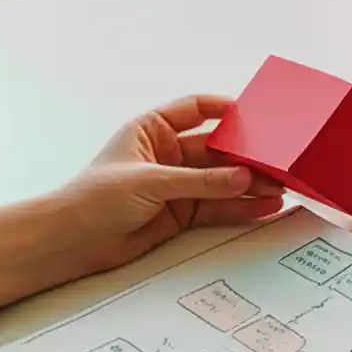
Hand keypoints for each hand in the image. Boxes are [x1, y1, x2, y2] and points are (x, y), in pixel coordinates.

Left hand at [60, 94, 283, 270]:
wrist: (72, 242)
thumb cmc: (94, 198)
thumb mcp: (150, 181)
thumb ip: (200, 181)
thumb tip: (242, 177)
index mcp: (152, 130)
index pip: (195, 109)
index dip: (224, 109)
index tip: (255, 114)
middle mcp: (168, 155)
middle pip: (217, 150)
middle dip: (246, 157)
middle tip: (276, 162)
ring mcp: (177, 185)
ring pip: (223, 181)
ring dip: (250, 185)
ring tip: (280, 188)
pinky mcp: (182, 213)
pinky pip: (219, 208)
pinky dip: (242, 208)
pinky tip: (265, 207)